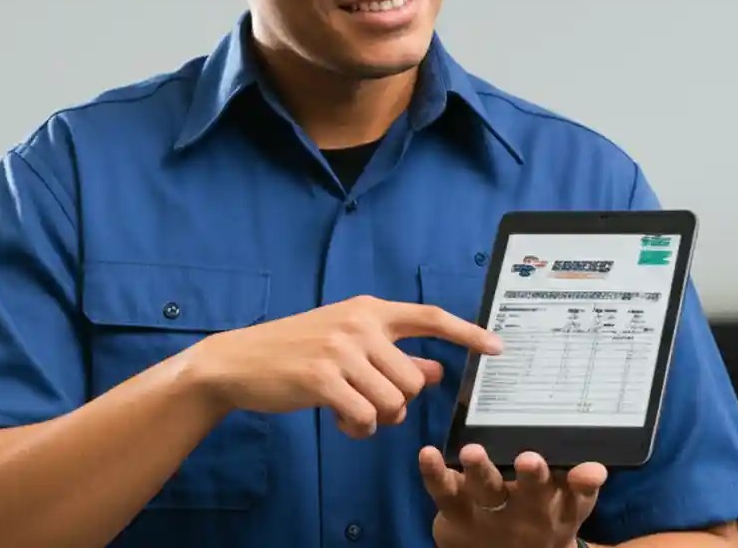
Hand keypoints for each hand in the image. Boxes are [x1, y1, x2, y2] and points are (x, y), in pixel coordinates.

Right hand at [189, 295, 502, 437]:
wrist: (239, 361)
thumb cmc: (297, 353)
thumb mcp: (349, 345)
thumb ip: (393, 355)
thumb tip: (436, 370)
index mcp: (369, 310)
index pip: (430, 317)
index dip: (467, 333)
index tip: (497, 346)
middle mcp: (359, 324)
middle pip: (414, 379)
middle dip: (399, 403)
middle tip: (371, 404)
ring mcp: (341, 349)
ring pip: (393, 400)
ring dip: (377, 418)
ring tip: (350, 410)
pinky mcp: (322, 377)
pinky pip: (364, 417)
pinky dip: (357, 428)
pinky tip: (339, 419)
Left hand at [420, 444, 607, 547]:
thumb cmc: (542, 519)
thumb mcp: (568, 507)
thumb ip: (582, 487)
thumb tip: (596, 469)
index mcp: (555, 505)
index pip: (574, 494)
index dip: (581, 482)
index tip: (588, 470)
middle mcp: (524, 510)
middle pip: (530, 492)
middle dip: (531, 476)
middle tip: (528, 459)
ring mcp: (487, 513)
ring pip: (486, 491)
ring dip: (480, 471)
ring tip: (473, 452)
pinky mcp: (455, 513)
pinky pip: (443, 492)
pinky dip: (434, 473)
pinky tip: (427, 453)